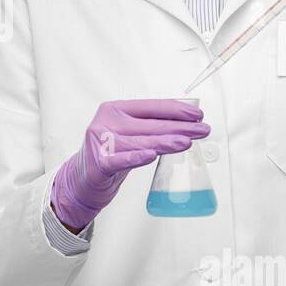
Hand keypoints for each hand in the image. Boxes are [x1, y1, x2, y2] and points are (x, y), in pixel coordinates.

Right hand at [50, 98, 209, 231]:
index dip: (176, 110)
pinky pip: (121, 160)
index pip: (150, 107)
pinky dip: (137, 157)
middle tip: (202, 130)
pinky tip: (151, 156)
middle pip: (150, 124)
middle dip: (180, 127)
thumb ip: (149, 127)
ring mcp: (101, 142)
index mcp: (114, 109)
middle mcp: (106, 122)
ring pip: (141, 141)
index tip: (197, 115)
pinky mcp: (99, 163)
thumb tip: (185, 122)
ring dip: (166, 142)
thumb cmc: (110, 154)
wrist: (83, 178)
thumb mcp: (127, 134)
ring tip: (186, 142)